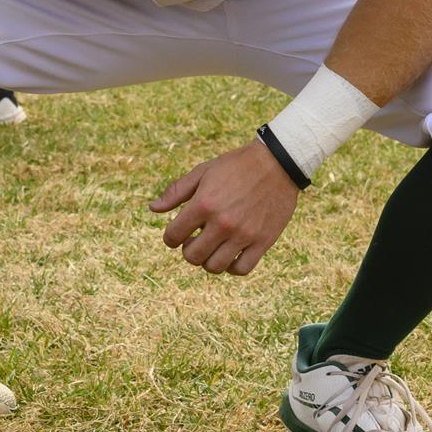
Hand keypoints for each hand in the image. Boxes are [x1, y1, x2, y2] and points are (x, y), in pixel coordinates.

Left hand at [148, 139, 299, 274]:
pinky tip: (230, 255)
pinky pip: (242, 269)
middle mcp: (222, 223)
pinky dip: (232, 267)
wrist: (278, 162)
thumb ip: (176, 192)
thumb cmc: (235, 166)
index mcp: (204, 204)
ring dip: (208, 261)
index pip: (173, 236)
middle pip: (192, 256)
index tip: (177, 234)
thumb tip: (153, 209)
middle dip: (188, 250)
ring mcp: (244, 234)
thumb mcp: (203, 172)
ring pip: (215, 267)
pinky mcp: (263, 241)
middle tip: (195, 240)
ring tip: (212, 248)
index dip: (170, 238)